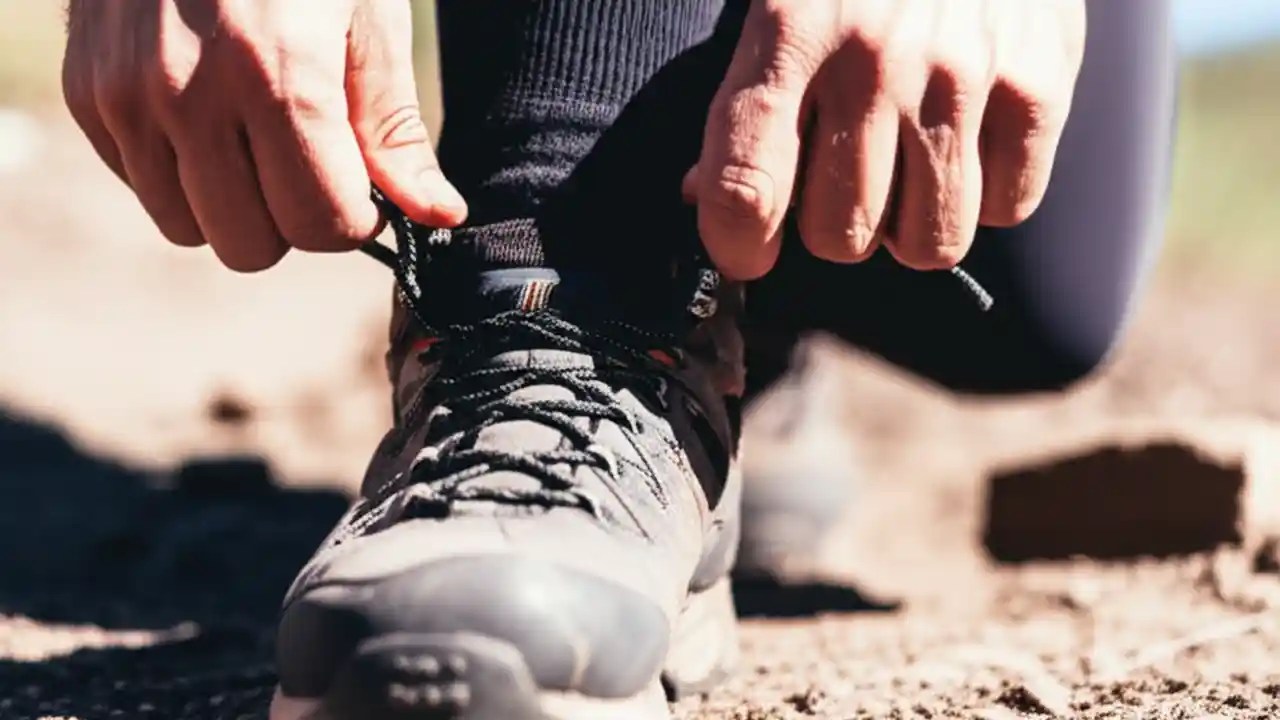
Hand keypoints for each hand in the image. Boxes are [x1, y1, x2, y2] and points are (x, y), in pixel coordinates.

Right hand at [62, 0, 465, 271]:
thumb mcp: (369, 23)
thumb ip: (395, 131)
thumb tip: (438, 218)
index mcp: (278, 76)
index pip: (319, 225)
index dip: (352, 219)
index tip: (360, 188)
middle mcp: (190, 93)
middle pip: (249, 246)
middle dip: (291, 219)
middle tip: (307, 163)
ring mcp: (126, 93)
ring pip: (188, 228)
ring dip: (232, 202)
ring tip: (254, 136)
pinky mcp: (88, 91)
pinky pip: (141, 185)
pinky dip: (180, 170)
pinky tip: (207, 113)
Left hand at [685, 0, 1085, 278]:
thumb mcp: (779, 3)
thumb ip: (741, 101)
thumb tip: (703, 197)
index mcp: (789, 33)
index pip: (747, 187)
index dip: (738, 246)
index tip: (747, 250)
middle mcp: (874, 58)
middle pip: (839, 234)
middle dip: (832, 227)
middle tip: (843, 180)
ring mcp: (962, 72)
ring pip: (928, 242)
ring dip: (907, 228)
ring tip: (904, 176)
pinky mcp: (1039, 83)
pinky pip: (1006, 208)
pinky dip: (983, 196)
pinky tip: (965, 147)